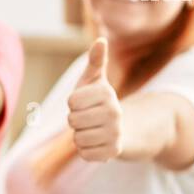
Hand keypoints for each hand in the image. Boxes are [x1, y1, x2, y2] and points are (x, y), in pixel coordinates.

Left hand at [67, 37, 121, 161]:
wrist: (122, 128)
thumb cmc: (98, 100)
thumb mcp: (95, 80)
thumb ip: (95, 61)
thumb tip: (101, 40)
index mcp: (107, 94)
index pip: (71, 102)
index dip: (73, 103)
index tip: (84, 102)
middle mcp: (114, 113)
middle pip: (72, 121)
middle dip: (75, 120)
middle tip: (88, 117)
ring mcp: (115, 134)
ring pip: (77, 138)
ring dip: (79, 135)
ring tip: (92, 129)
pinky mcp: (112, 152)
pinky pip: (84, 153)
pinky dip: (85, 149)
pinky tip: (96, 142)